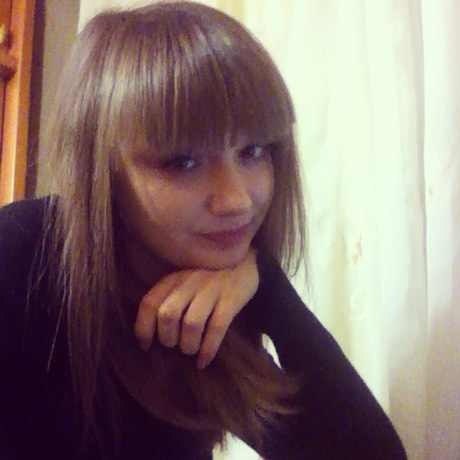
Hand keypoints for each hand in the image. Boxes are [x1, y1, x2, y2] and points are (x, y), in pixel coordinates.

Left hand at [134, 248, 258, 368]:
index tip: (146, 345)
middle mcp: (189, 282)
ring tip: (191, 351)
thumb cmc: (209, 276)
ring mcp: (211, 290)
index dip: (143, 328)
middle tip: (174, 346)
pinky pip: (216, 328)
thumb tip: (150, 333)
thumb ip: (169, 296)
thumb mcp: (185, 279)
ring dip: (188, 345)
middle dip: (167, 338)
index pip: (149, 303)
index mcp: (174, 278)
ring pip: (191, 324)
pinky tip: (204, 361)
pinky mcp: (231, 299)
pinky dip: (208, 349)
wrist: (246, 261)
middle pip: (168, 315)